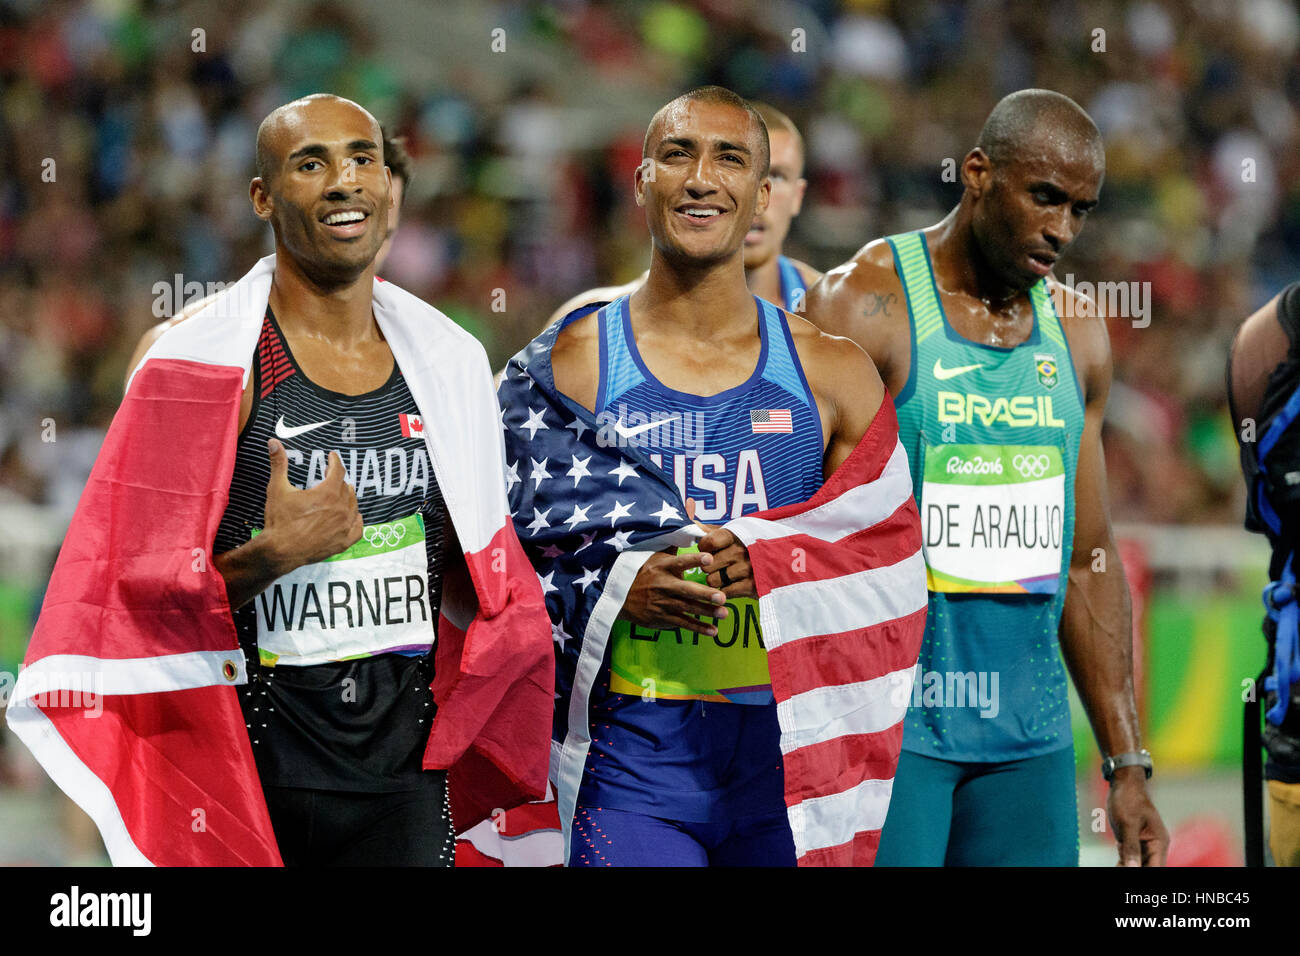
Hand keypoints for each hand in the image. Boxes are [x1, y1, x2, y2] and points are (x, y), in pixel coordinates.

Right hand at [261, 438, 363, 574]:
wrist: (280, 551)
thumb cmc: (279, 520)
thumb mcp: (277, 489)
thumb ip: (279, 464)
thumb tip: (273, 442)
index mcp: (328, 493)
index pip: (338, 471)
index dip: (335, 462)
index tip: (332, 457)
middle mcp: (341, 509)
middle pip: (345, 488)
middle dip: (338, 480)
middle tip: (331, 476)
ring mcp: (344, 527)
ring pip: (353, 506)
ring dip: (348, 498)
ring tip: (344, 493)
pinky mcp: (343, 542)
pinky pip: (358, 529)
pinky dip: (357, 520)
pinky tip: (355, 516)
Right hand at [620, 547, 728, 636]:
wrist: (620, 596)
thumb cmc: (645, 571)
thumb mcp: (656, 553)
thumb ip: (676, 538)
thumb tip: (691, 508)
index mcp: (663, 566)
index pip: (680, 561)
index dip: (694, 560)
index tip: (709, 558)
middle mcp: (663, 584)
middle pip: (686, 590)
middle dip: (704, 594)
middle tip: (722, 597)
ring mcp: (663, 603)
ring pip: (687, 608)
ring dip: (706, 612)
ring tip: (724, 613)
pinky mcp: (662, 618)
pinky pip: (683, 623)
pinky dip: (698, 628)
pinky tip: (713, 630)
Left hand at [688, 499, 755, 599]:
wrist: (780, 562)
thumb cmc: (745, 546)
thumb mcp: (730, 533)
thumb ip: (708, 529)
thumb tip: (689, 515)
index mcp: (735, 534)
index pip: (707, 542)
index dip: (703, 548)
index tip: (708, 550)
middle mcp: (742, 550)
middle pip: (707, 565)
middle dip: (708, 567)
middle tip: (718, 565)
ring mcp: (748, 568)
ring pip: (713, 581)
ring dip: (716, 581)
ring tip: (726, 575)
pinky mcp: (753, 586)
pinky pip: (725, 592)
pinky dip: (726, 591)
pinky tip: (733, 584)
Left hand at [1108, 769, 1168, 866]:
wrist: (1123, 783)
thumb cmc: (1128, 799)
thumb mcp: (1128, 824)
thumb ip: (1132, 848)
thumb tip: (1133, 869)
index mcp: (1159, 843)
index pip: (1155, 868)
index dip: (1143, 873)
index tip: (1129, 870)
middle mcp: (1154, 846)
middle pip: (1146, 867)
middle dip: (1134, 868)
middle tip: (1120, 865)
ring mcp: (1143, 845)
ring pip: (1136, 864)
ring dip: (1126, 866)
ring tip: (1118, 857)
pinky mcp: (1132, 842)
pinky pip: (1128, 857)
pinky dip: (1122, 861)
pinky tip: (1116, 856)